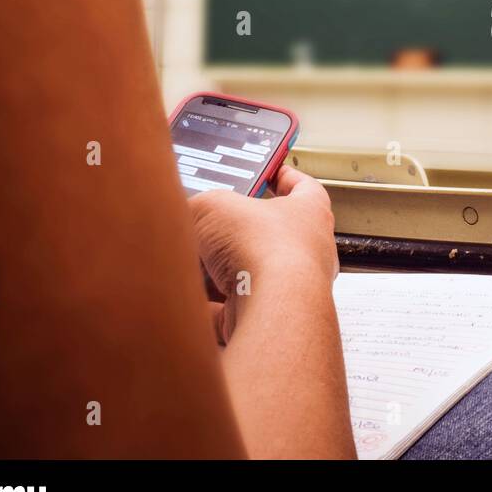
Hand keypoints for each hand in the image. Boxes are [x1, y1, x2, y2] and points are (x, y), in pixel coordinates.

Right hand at [188, 166, 337, 341]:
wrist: (273, 309)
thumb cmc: (268, 251)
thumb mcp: (214, 206)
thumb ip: (198, 205)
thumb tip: (182, 212)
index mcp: (309, 213)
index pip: (302, 188)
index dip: (282, 176)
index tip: (268, 171)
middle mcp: (305, 253)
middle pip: (266, 236)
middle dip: (232, 233)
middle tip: (206, 224)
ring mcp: (288, 290)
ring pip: (246, 277)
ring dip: (216, 273)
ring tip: (190, 261)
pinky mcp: (266, 320)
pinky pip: (230, 314)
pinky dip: (206, 309)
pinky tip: (186, 300)